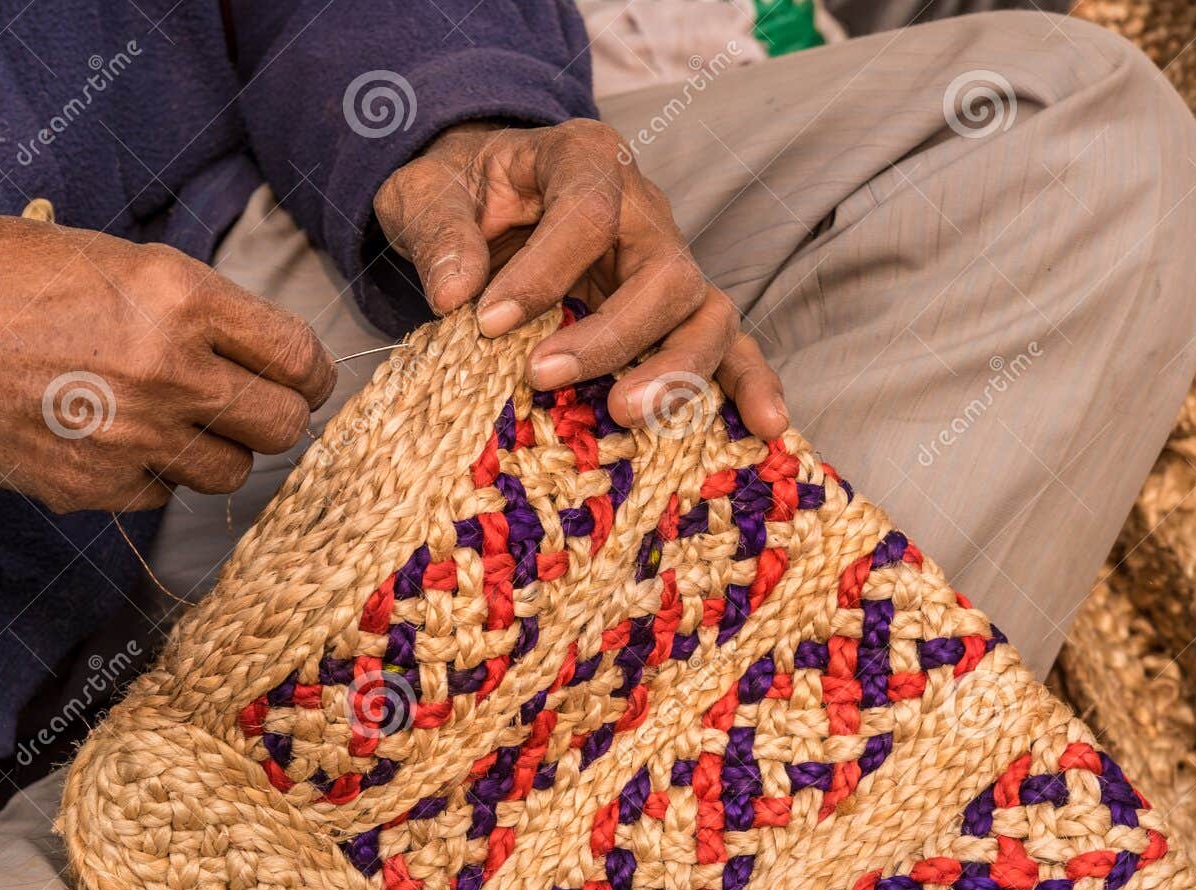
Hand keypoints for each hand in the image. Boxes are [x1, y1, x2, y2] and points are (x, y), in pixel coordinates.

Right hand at [0, 216, 333, 512]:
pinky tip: (114, 439)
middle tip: (252, 407)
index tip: (301, 378)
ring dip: (216, 450)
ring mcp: (132, 439)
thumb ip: (186, 301)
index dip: (309, 372)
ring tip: (173, 420)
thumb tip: (249, 344)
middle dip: (278, 417)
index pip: (297, 356)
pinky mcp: (95, 488)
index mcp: (179, 297)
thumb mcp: (105, 255)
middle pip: (282, 426)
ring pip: (230, 472)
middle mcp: (168, 372)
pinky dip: (154, 474)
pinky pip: (163, 495)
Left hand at [374, 119, 786, 437]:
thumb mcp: (428, 194)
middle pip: (664, 272)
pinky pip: (727, 344)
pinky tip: (767, 424)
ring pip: (705, 313)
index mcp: (587, 159)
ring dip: (674, 370)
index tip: (487, 322)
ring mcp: (667, 261)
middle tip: (542, 376)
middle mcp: (643, 209)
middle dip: (609, 334)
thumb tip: (455, 293)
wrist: (479, 197)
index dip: (542, 274)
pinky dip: (749, 383)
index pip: (587, 212)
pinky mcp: (675, 309)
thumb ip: (440, 233)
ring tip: (625, 413)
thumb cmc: (461, 193)